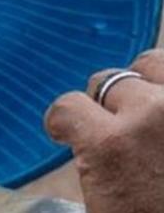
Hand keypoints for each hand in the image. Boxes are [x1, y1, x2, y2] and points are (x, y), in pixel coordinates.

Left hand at [44, 49, 163, 212]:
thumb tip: (151, 105)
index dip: (159, 93)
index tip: (149, 122)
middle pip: (149, 66)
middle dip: (132, 95)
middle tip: (126, 133)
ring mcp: (152, 116)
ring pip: (107, 82)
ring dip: (100, 109)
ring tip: (101, 146)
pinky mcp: (108, 141)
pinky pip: (67, 107)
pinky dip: (60, 122)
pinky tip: (65, 143)